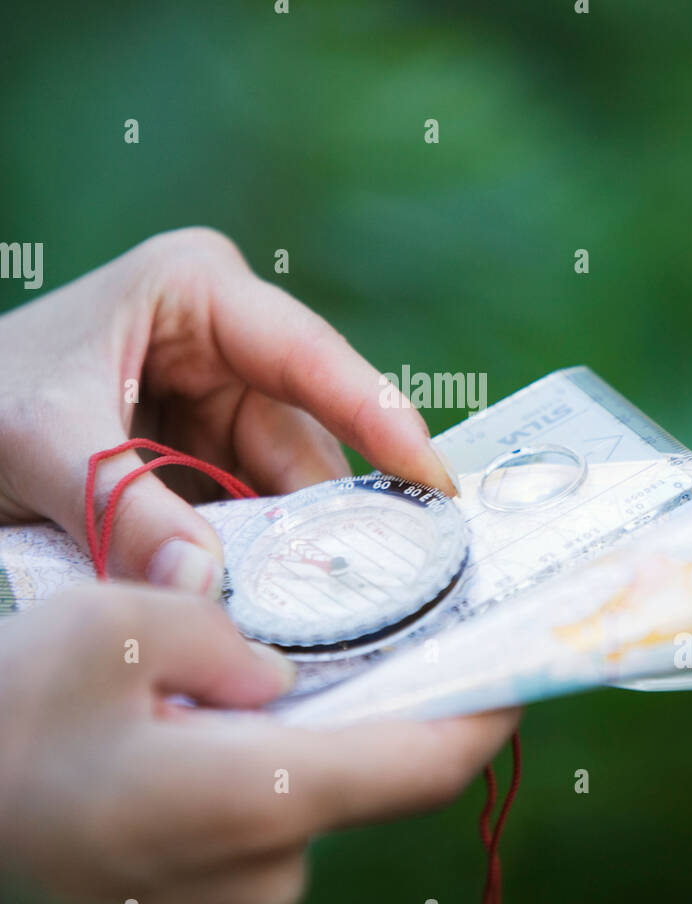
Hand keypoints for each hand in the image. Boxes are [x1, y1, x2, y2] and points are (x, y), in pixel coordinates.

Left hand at [0, 228, 454, 591]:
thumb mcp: (45, 444)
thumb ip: (124, 512)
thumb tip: (206, 590)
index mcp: (199, 290)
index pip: (309, 358)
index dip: (380, 421)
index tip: (434, 485)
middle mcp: (223, 339)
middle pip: (301, 433)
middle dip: (323, 514)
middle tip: (372, 589)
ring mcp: (212, 396)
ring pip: (277, 483)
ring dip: (285, 546)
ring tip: (314, 613)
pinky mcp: (196, 451)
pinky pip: (242, 508)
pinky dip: (249, 555)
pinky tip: (264, 602)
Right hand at [0, 584, 518, 903]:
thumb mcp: (102, 630)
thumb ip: (216, 636)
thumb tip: (269, 677)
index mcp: (261, 799)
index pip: (420, 765)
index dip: (478, 720)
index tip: (510, 683)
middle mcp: (257, 891)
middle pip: (327, 794)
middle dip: (295, 739)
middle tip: (214, 695)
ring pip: (270, 843)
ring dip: (236, 792)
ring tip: (138, 757)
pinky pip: (224, 895)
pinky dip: (199, 847)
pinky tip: (120, 817)